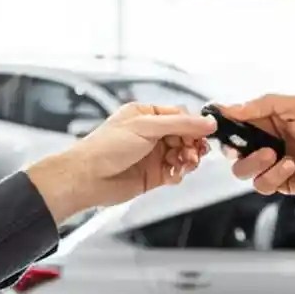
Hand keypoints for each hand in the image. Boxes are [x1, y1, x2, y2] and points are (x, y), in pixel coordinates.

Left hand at [27, 103, 215, 221]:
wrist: (87, 178)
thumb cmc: (105, 148)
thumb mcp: (146, 127)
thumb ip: (179, 124)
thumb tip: (207, 122)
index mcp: (145, 115)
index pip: (179, 116)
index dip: (194, 125)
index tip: (206, 133)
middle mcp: (150, 133)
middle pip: (184, 136)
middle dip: (193, 143)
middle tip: (197, 151)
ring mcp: (152, 155)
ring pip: (183, 154)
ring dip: (189, 159)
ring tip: (187, 163)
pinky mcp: (153, 175)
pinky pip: (176, 172)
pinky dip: (180, 173)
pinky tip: (175, 174)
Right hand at [216, 94, 294, 195]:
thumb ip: (263, 105)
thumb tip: (232, 107)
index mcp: (267, 119)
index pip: (235, 120)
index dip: (223, 124)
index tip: (216, 125)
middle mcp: (265, 140)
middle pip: (231, 149)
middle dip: (234, 149)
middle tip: (242, 146)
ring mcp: (271, 163)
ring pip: (242, 169)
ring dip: (255, 163)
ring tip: (275, 155)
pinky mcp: (279, 182)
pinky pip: (261, 184)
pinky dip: (273, 176)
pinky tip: (290, 166)